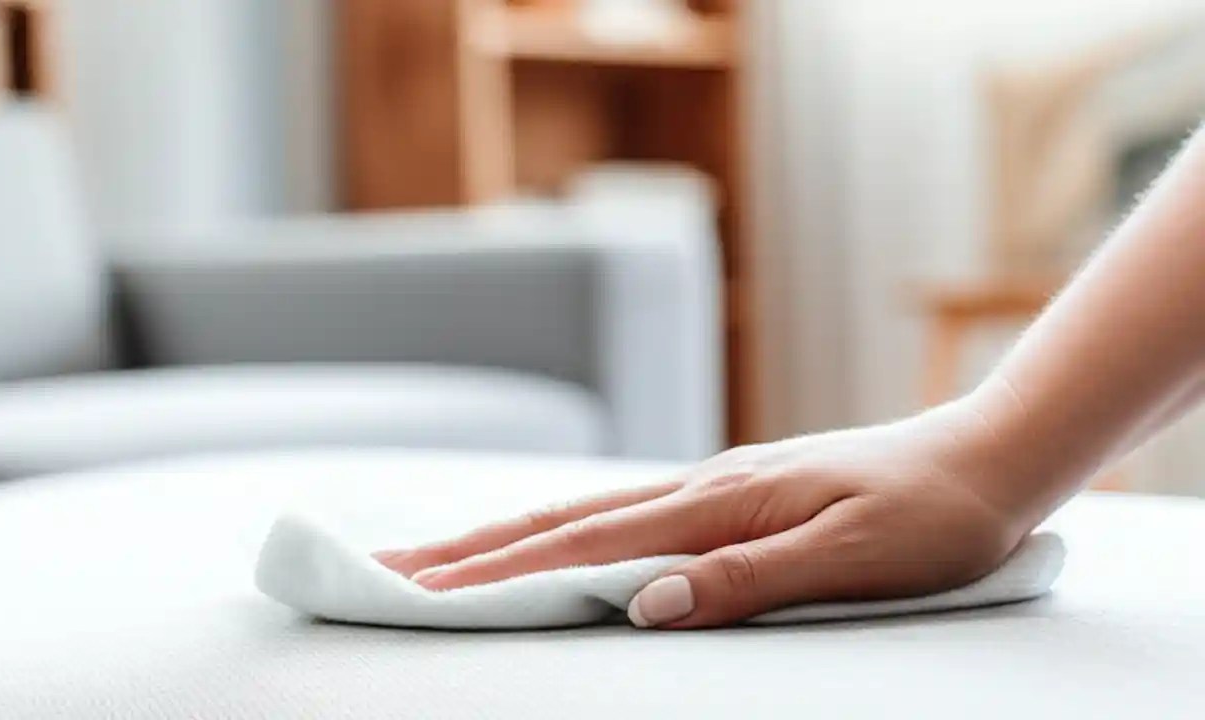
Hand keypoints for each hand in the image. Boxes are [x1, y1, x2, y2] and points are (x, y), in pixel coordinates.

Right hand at [376, 400, 1038, 628]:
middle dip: (463, 550)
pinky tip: (545, 540)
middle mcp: (698, 490)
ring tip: (436, 555)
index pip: (581, 547)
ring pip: (582, 514)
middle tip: (382, 567)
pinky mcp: (729, 497)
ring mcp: (710, 489)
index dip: (494, 572)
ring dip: (500, 536)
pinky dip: (559, 532)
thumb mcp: (852, 559)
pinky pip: (622, 517)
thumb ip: (746, 580)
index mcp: (717, 504)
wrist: (986, 461)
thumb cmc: (932, 517)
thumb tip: (642, 606)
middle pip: (557, 521)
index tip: (415, 587)